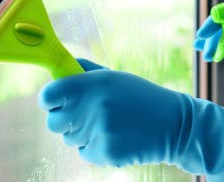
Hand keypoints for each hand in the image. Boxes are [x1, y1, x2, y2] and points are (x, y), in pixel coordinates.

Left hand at [39, 58, 223, 179]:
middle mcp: (93, 107)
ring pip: (68, 138)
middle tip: (81, 113)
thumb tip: (58, 70)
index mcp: (94, 84)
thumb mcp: (115, 77)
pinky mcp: (105, 153)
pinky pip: (84, 152)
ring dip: (81, 132)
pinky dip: (94, 147)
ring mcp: (99, 132)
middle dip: (63, 118)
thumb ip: (84, 73)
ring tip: (107, 123)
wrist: (174, 125)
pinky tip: (115, 136)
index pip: (48, 95)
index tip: (54, 100)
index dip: (49, 99)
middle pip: (53, 122)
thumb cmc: (141, 97)